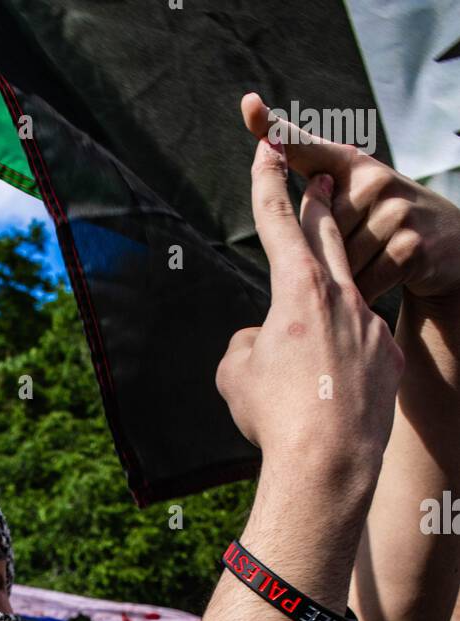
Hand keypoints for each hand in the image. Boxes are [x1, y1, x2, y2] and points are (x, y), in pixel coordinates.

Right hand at [215, 132, 404, 481]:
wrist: (327, 463)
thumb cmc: (273, 415)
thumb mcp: (236, 373)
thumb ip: (248, 343)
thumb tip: (263, 341)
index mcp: (299, 290)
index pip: (277, 224)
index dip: (267, 185)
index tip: (267, 151)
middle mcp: (342, 297)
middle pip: (328, 235)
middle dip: (320, 202)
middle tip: (321, 176)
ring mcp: (372, 326)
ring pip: (347, 302)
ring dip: (329, 305)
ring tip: (317, 320)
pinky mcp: (390, 360)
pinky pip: (363, 348)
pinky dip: (345, 360)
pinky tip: (334, 391)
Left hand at [241, 93, 459, 308]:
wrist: (450, 249)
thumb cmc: (385, 226)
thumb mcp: (355, 198)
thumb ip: (316, 185)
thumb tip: (268, 153)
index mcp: (349, 166)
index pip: (305, 147)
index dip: (275, 128)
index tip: (249, 107)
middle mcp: (372, 178)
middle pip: (314, 234)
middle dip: (325, 258)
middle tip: (359, 248)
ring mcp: (394, 210)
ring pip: (337, 263)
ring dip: (344, 281)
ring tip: (372, 265)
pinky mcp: (410, 246)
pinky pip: (363, 284)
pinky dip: (363, 296)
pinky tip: (379, 285)